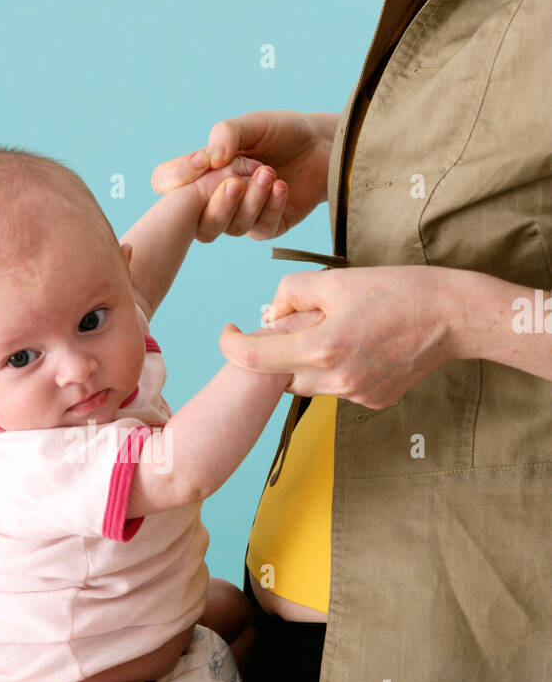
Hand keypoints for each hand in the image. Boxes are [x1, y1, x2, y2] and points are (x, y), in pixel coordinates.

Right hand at [151, 110, 337, 243]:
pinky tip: (280, 186)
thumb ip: (226, 134)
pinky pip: (259, 228)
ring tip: (268, 173)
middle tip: (235, 181)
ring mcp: (241, 216)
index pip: (167, 184)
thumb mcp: (252, 123)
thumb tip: (208, 159)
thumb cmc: (283, 131)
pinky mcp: (268, 227)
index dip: (176, 178)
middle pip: (195, 220)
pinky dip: (270, 206)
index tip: (201, 162)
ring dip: (249, 201)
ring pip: (229, 227)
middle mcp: (216, 198)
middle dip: (215, 203)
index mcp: (202, 171)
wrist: (324, 144)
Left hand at [220, 266, 459, 407]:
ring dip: (307, 358)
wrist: (453, 317)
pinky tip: (362, 345)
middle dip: (278, 348)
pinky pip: (336, 387)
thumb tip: (270, 314)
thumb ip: (290, 294)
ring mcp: (353, 396)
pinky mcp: (371, 401)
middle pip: (278, 373)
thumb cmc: (398, 291)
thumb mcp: (335, 280)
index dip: (229, 343)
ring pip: (307, 382)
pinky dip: (336, 368)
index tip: (228, 329)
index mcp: (319, 348)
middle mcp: (333, 381)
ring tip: (337, 328)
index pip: (250, 357)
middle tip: (299, 320)